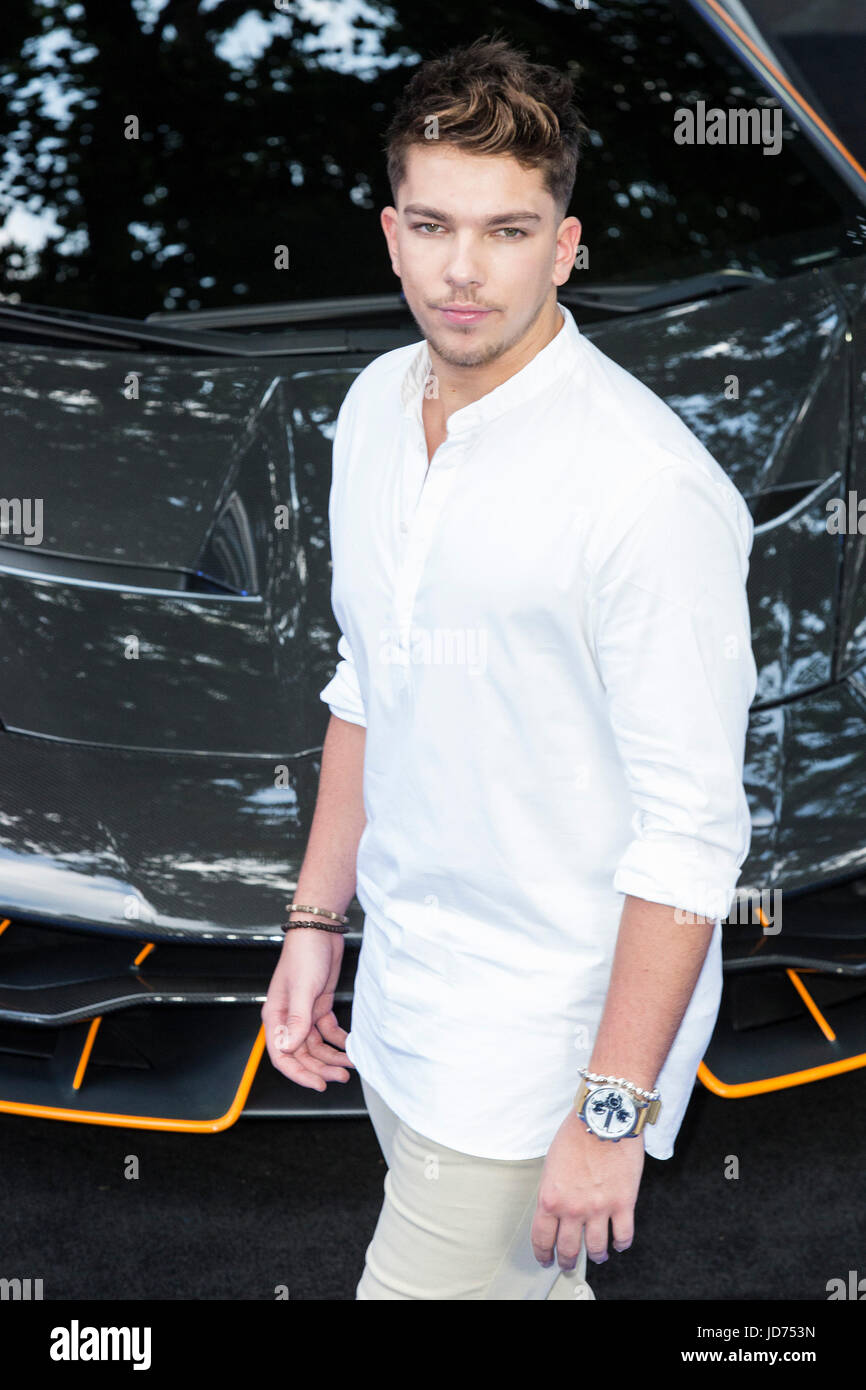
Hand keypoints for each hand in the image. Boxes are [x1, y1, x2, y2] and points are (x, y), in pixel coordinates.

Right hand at [261, 927, 355, 1090]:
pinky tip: (349, 1046)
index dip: (299, 1074)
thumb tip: (288, 1048)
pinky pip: (328, 1032)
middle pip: (302, 1055)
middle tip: (341, 1077)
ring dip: (332, 1057)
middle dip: (320, 1068)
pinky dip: (339, 1041)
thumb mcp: (302, 989)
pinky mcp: (320, 1006)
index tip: (318, 1085)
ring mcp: (305, 1013)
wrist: (320, 931)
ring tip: (349, 1065)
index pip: (282, 1055)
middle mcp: (288, 1019)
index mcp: (275, 1017)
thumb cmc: (304, 954)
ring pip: (317, 1046)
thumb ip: (296, 1020)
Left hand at [531, 1109, 643, 1268]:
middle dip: (567, 1261)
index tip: (546, 1260)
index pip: (542, 1238)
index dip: (543, 1254)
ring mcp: (599, 1209)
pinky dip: (621, 1244)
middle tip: (569, 1263)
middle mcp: (573, 1208)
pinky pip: (623, 1236)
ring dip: (597, 1256)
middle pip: (569, 1249)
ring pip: (597, 1249)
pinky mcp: (623, 1203)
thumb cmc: (577, 1133)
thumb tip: (557, 1208)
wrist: (604, 1116)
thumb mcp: (552, 1163)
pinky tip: (619, 1243)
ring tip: (599, 1256)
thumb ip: (553, 1190)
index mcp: (550, 1198)